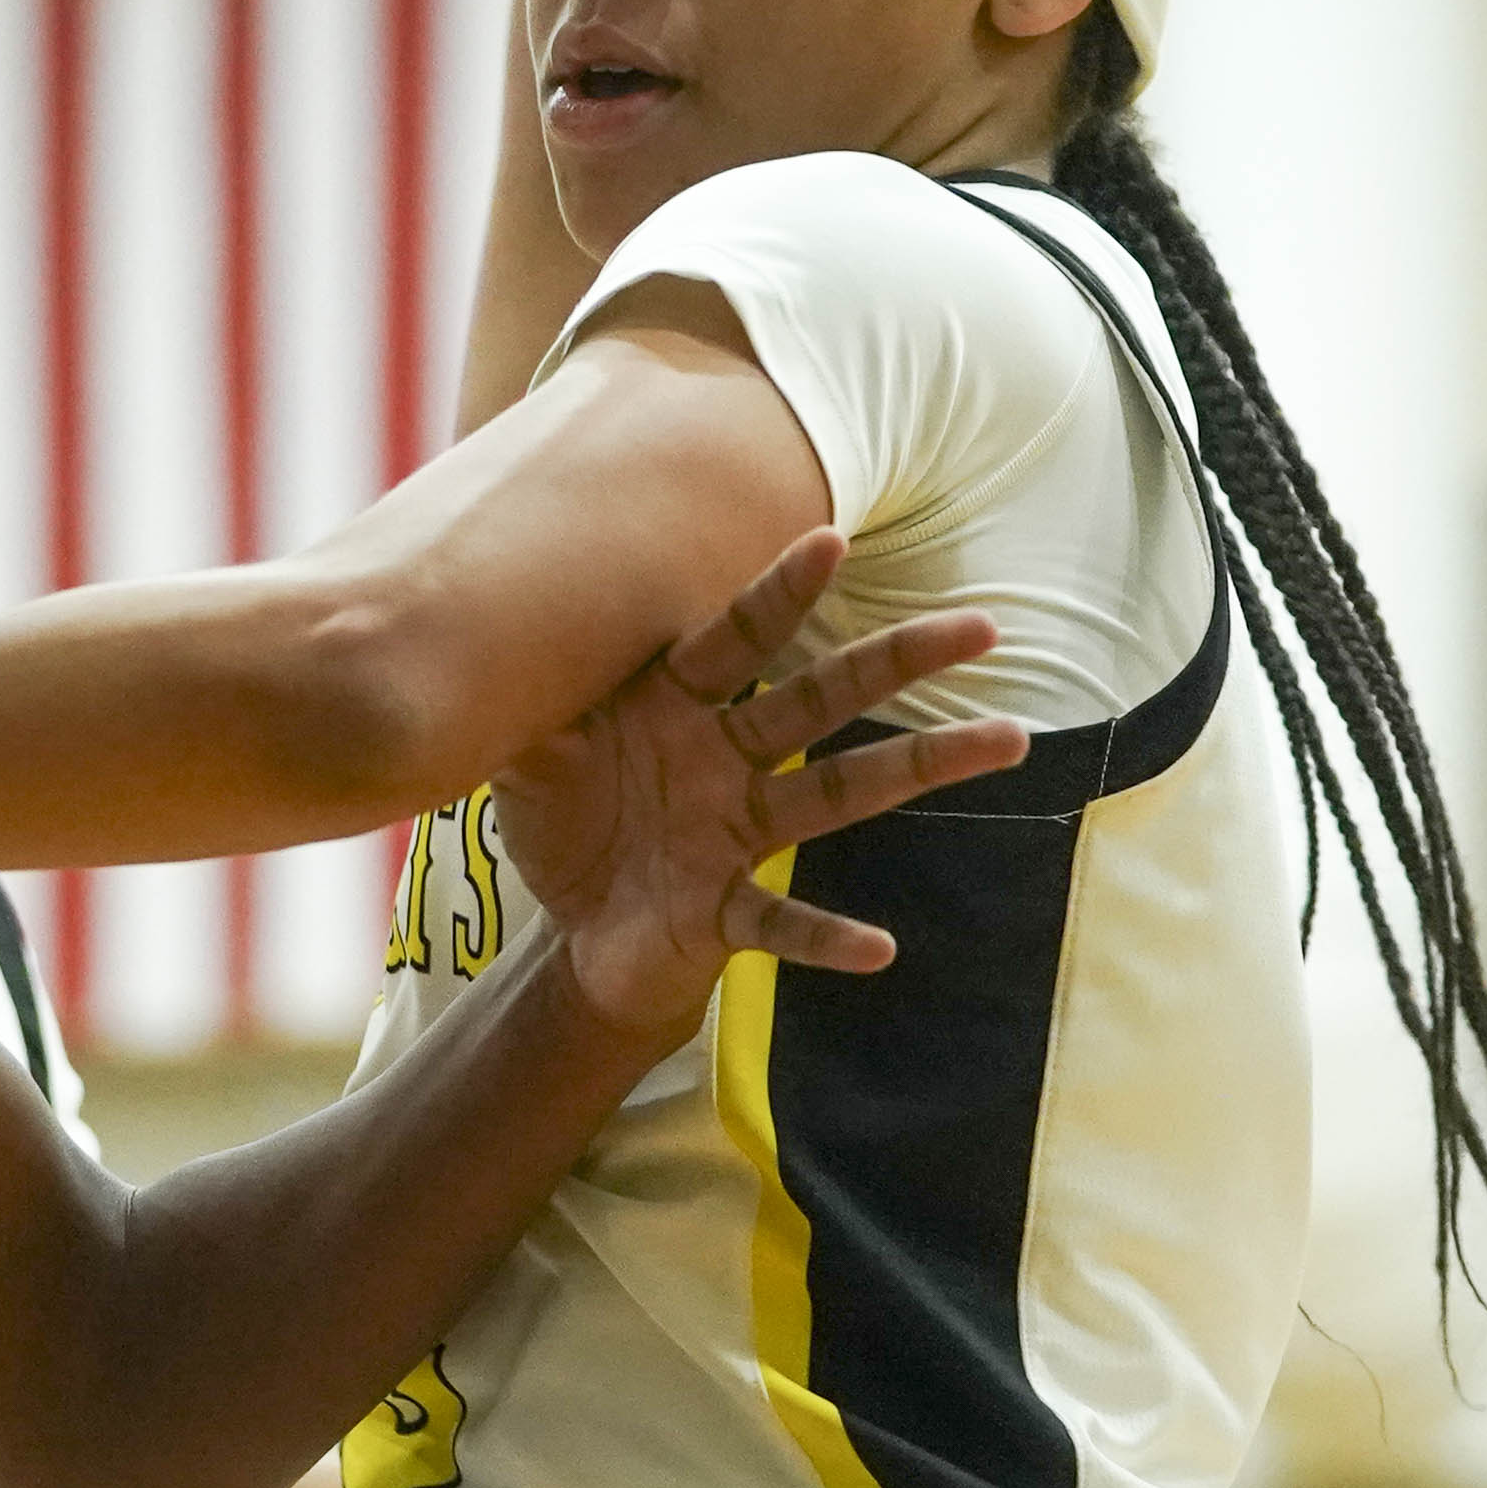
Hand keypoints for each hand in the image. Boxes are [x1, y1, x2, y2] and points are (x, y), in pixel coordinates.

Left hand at [490, 530, 1029, 1032]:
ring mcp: (739, 836)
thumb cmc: (567, 817)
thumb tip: (479, 612)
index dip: (782, 593)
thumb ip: (524, 687)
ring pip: (842, 794)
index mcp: (683, 707)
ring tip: (1006, 739)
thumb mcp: (530, 748)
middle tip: (983, 625)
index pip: (739, 638)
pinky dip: (828, 937)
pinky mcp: (727, 912)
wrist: (571, 930)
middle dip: (900, 660)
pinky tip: (880, 949)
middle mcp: (730, 762)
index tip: (832, 538)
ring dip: (921, 767)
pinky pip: (782, 921)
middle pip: (825, 699)